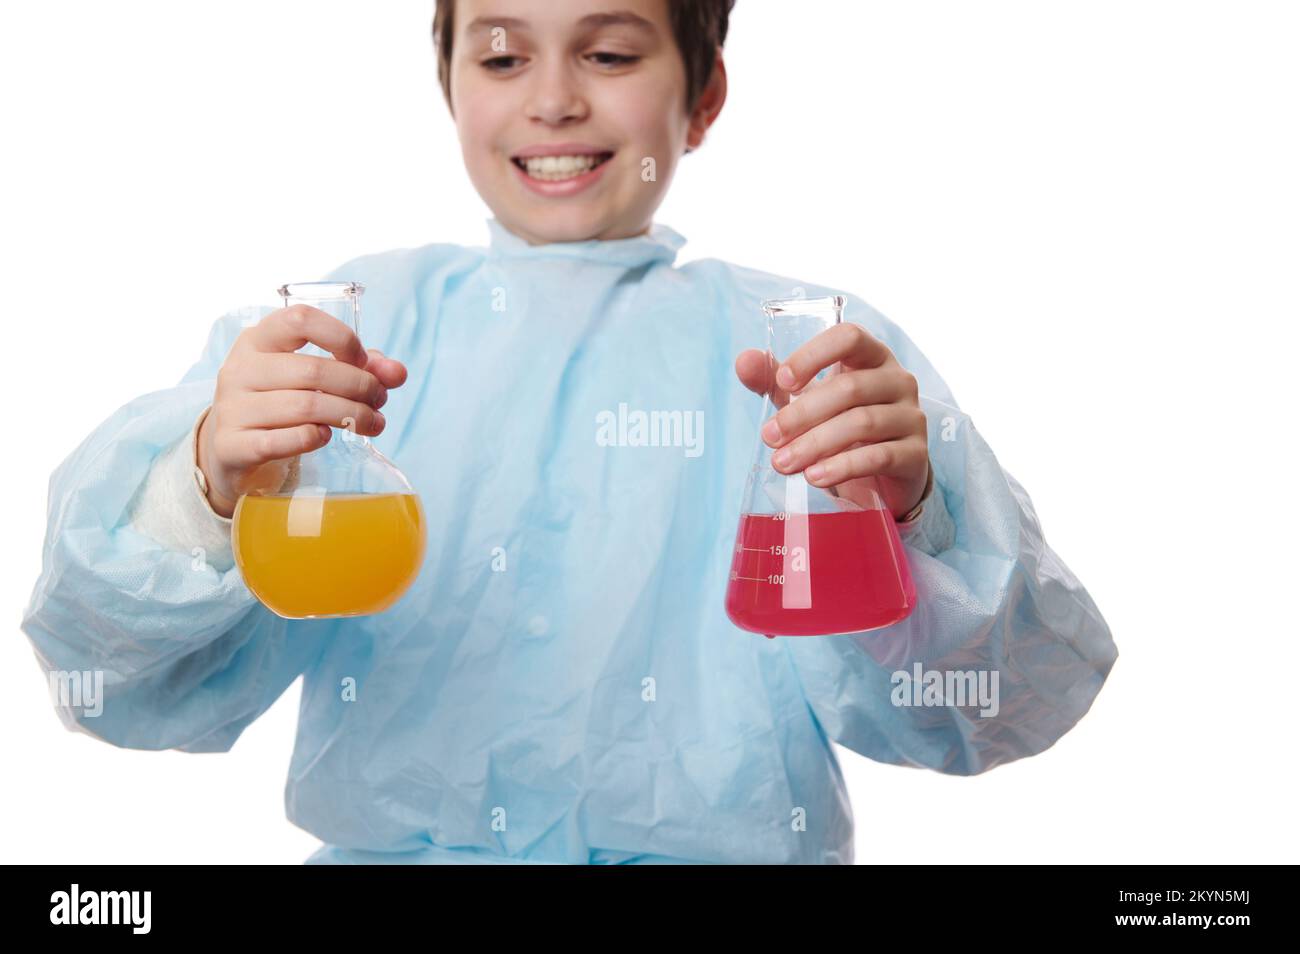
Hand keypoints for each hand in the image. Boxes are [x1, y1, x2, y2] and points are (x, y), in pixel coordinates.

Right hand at [197, 304, 407, 516]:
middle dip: (360, 386)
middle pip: (312, 370)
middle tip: (379, 400)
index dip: (342, 338)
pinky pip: (282, 440)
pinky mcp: (232, 446)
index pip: (300, 319)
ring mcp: (232, 407)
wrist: (234, 450)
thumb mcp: (313, 377)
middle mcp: (240, 368)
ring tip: (372, 423)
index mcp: (258, 339)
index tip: (362, 361)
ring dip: (350, 415)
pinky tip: (327, 436)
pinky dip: (314, 438)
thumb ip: (358, 368)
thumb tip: (397, 372)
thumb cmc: (282, 402)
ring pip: (305, 406)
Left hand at [734, 322, 929, 519]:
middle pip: (849, 388)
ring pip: (862, 423)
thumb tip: (744, 361)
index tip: (782, 381)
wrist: (882, 474)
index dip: (813, 355)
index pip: (849, 337)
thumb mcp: (806, 399)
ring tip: (783, 463)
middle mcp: (898, 380)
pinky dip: (841, 467)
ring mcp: (910, 417)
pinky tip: (814, 477)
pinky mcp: (915, 455)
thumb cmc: (840, 424)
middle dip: (802, 414)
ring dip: (815, 444)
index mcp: (871, 357)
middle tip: (769, 437)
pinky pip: (879, 457)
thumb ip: (774, 380)